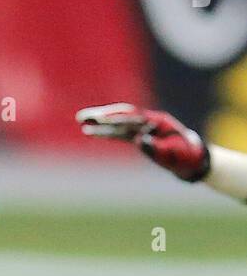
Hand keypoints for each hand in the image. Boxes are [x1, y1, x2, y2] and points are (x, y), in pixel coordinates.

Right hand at [75, 103, 209, 181]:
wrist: (194, 159)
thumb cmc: (186, 156)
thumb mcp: (174, 155)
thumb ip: (157, 148)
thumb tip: (139, 140)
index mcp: (157, 122)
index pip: (131, 117)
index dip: (114, 118)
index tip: (99, 119)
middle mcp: (148, 121)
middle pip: (121, 115)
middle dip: (101, 115)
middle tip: (81, 117)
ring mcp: (143, 128)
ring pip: (118, 123)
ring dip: (100, 122)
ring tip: (82, 122)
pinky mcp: (140, 136)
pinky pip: (120, 132)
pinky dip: (106, 131)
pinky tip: (93, 131)